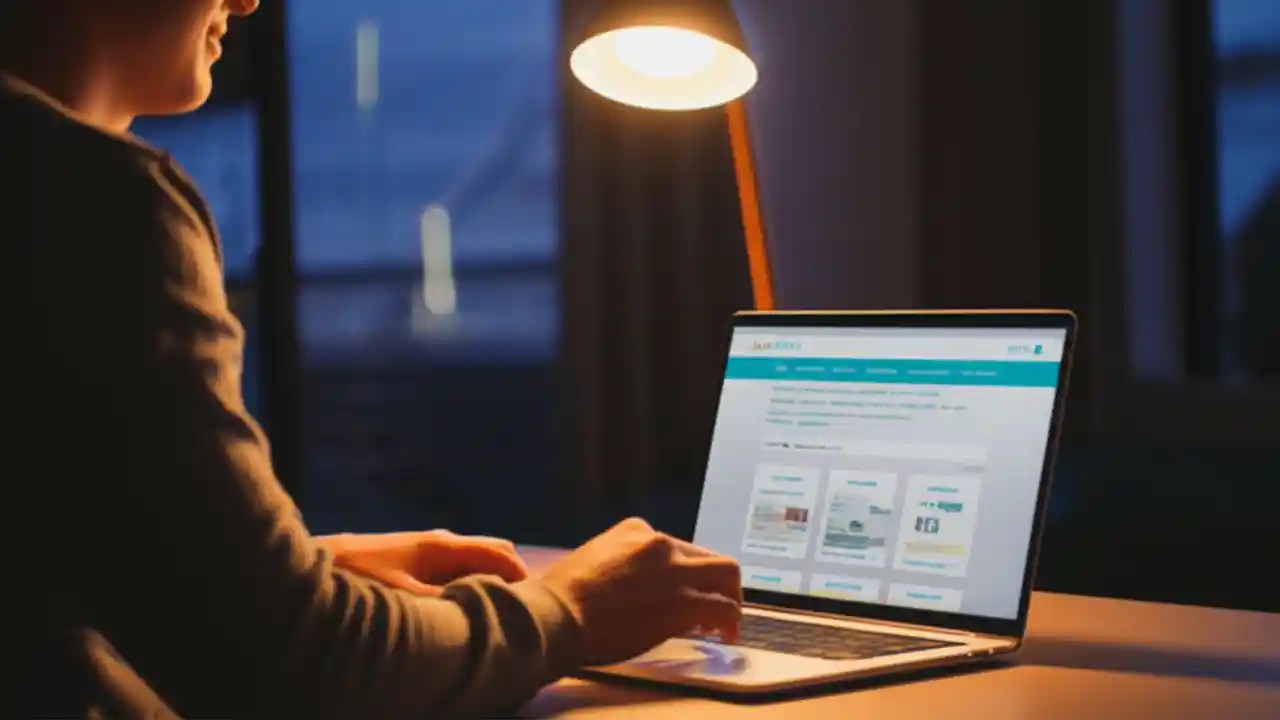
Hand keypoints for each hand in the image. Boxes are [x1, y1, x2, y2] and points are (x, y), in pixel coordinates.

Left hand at [316, 530, 529, 596]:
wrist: (329, 561)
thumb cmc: (365, 577)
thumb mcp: (406, 596)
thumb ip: (444, 601)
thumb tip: (479, 608)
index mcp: (443, 546)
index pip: (498, 552)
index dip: (520, 573)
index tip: (533, 598)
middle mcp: (443, 541)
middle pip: (494, 550)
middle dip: (512, 574)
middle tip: (522, 604)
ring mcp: (433, 546)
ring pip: (478, 557)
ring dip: (493, 577)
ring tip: (500, 605)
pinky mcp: (422, 555)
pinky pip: (461, 564)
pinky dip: (475, 578)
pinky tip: (469, 600)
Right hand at [539, 517, 741, 666]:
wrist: (557, 615)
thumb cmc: (562, 596)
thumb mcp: (593, 560)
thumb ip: (622, 564)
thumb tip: (638, 588)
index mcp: (636, 531)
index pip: (678, 548)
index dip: (686, 573)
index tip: (684, 592)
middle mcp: (661, 544)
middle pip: (710, 557)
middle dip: (718, 581)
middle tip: (718, 603)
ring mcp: (674, 572)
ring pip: (726, 576)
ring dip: (731, 599)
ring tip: (727, 622)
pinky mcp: (683, 603)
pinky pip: (722, 609)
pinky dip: (730, 621)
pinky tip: (724, 634)